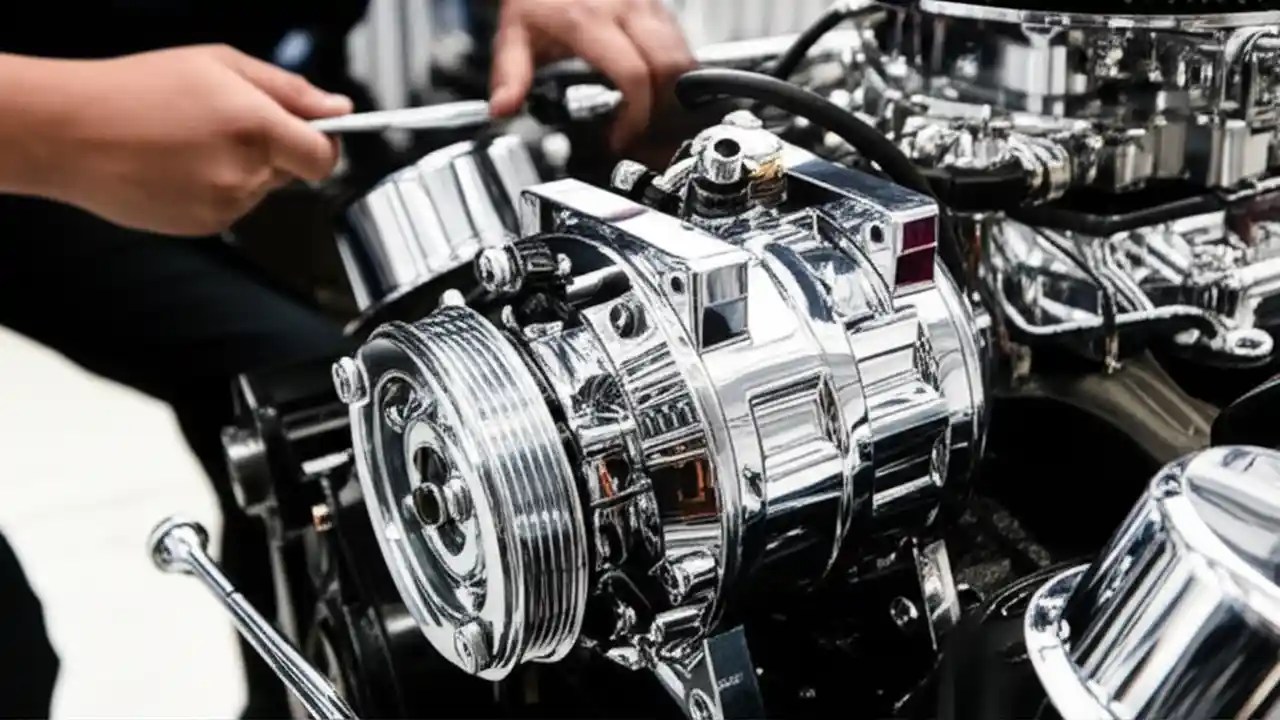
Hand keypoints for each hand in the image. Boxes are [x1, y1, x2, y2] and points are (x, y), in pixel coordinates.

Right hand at [43, 45, 351, 236]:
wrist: (71, 133)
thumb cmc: (135, 90)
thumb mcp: (220, 64)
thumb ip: (290, 90)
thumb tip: (337, 108)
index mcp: (257, 128)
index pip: (325, 158)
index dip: (324, 144)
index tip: (313, 132)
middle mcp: (246, 173)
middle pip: (293, 171)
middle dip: (275, 149)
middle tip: (227, 122)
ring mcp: (225, 205)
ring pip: (261, 190)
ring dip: (243, 168)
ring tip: (192, 141)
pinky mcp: (203, 226)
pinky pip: (232, 206)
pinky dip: (216, 188)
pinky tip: (180, 165)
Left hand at [488, 0, 696, 150]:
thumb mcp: (514, 34)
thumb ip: (510, 75)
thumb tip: (502, 110)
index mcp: (589, 20)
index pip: (633, 76)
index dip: (634, 116)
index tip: (621, 138)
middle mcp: (625, 8)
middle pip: (670, 67)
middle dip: (664, 108)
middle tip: (643, 131)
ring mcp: (646, 3)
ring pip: (682, 54)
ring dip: (674, 90)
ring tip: (650, 114)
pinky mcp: (657, 4)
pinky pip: (680, 41)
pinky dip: (675, 71)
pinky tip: (656, 87)